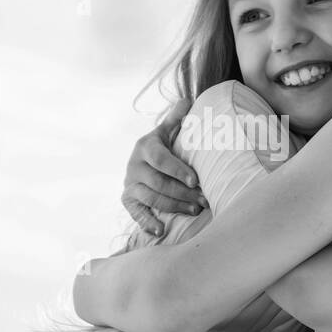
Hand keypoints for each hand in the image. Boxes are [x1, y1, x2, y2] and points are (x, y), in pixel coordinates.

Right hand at [121, 97, 205, 235]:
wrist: (139, 162)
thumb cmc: (161, 147)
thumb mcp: (166, 132)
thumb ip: (176, 119)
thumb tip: (188, 100)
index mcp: (145, 146)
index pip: (161, 159)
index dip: (177, 170)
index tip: (195, 180)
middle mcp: (134, 165)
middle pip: (159, 182)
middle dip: (183, 193)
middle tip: (203, 200)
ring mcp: (129, 184)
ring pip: (152, 198)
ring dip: (174, 206)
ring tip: (194, 211)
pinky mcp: (127, 199)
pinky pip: (136, 213)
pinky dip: (147, 222)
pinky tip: (161, 230)